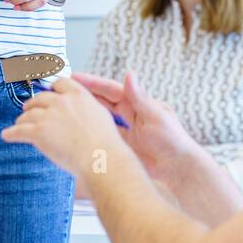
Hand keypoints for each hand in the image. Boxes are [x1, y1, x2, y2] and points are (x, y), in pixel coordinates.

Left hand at [1, 76, 123, 176]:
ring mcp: (48, 116)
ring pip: (28, 114)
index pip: (60, 83)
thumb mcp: (100, 114)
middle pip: (40, 98)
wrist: (100, 158)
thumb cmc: (105, 142)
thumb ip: (86, 105)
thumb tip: (81, 105)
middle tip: (29, 110)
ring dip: (22, 119)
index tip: (49, 94)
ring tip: (20, 124)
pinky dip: (11, 133)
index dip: (53, 89)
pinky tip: (6, 135)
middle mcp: (61, 102)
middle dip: (33, 104)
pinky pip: (19, 131)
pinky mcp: (38, 132)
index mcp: (78, 94)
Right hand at [72, 71, 198, 182]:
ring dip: (86, 111)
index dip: (92, 83)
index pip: (110, 89)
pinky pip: (105, 134)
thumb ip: (140, 97)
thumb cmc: (173, 141)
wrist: (179, 169)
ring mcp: (127, 130)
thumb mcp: (156, 116)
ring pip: (102, 117)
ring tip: (66, 106)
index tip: (74, 77)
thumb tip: (129, 74)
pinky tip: (80, 129)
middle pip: (103, 101)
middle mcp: (132, 114)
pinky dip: (93, 130)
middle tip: (63, 89)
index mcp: (139, 103)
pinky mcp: (125, 145)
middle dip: (84, 94)